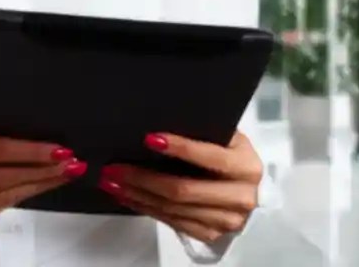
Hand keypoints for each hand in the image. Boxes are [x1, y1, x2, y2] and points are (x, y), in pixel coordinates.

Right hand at [0, 98, 87, 236]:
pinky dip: (20, 196)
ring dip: (38, 185)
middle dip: (43, 170)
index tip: (59, 149)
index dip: (29, 151)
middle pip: (3, 177)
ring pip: (3, 197)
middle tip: (73, 163)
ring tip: (65, 174)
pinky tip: (38, 185)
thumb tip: (2, 102)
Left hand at [98, 131, 262, 243]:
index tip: (149, 139)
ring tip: (112, 181)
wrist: (247, 192)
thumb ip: (204, 133)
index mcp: (246, 166)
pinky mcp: (210, 234)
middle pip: (182, 189)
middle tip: (114, 167)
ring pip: (173, 208)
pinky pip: (171, 221)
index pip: (209, 157)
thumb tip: (159, 124)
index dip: (179, 147)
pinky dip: (145, 207)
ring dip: (137, 194)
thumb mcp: (228, 139)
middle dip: (143, 178)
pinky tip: (127, 195)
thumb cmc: (231, 157)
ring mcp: (225, 220)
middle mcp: (240, 197)